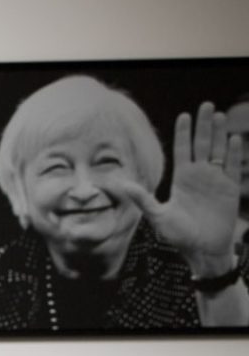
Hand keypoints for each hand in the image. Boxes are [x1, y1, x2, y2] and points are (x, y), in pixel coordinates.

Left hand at [115, 101, 244, 277]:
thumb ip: (143, 199)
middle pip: (202, 144)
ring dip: (219, 134)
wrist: (203, 250)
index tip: (184, 115)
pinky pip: (233, 166)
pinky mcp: (231, 188)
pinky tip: (233, 139)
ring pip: (218, 151)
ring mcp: (216, 180)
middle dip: (203, 125)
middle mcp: (199, 176)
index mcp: (182, 179)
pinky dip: (233, 153)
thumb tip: (121, 185)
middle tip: (206, 105)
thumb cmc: (179, 236)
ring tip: (218, 116)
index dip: (184, 133)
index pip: (183, 150)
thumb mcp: (158, 216)